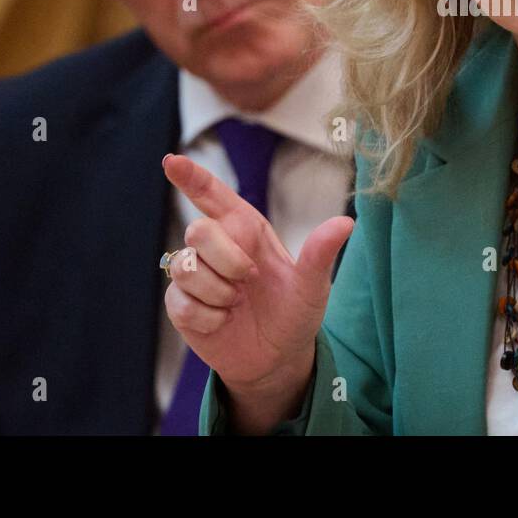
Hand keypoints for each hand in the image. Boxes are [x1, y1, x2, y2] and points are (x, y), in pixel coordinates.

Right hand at [161, 153, 353, 407]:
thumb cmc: (295, 312)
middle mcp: (217, 246)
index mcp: (246, 229)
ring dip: (218, 293)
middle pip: (198, 230)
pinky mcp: (181, 305)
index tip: (171, 160)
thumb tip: (346, 222)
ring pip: (187, 267)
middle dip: (227, 259)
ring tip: (237, 303)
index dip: (191, 177)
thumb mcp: (313, 285)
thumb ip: (321, 253)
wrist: (278, 357)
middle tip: (249, 280)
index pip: (213, 195)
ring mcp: (195, 275)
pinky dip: (208, 317)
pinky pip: (182, 303)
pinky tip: (222, 321)